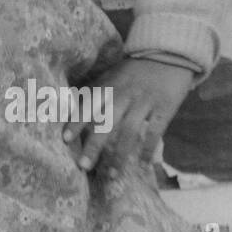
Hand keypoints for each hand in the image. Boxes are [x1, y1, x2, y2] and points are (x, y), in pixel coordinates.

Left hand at [62, 58, 195, 178]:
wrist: (167, 56)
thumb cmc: (133, 71)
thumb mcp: (110, 76)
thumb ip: (94, 92)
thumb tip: (69, 107)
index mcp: (108, 86)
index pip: (88, 105)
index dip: (76, 121)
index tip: (64, 138)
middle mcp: (123, 95)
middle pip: (106, 122)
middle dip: (94, 145)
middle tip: (83, 166)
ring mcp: (144, 102)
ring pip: (129, 132)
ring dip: (119, 155)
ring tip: (112, 175)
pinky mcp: (164, 108)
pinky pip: (154, 131)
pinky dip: (148, 149)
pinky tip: (143, 164)